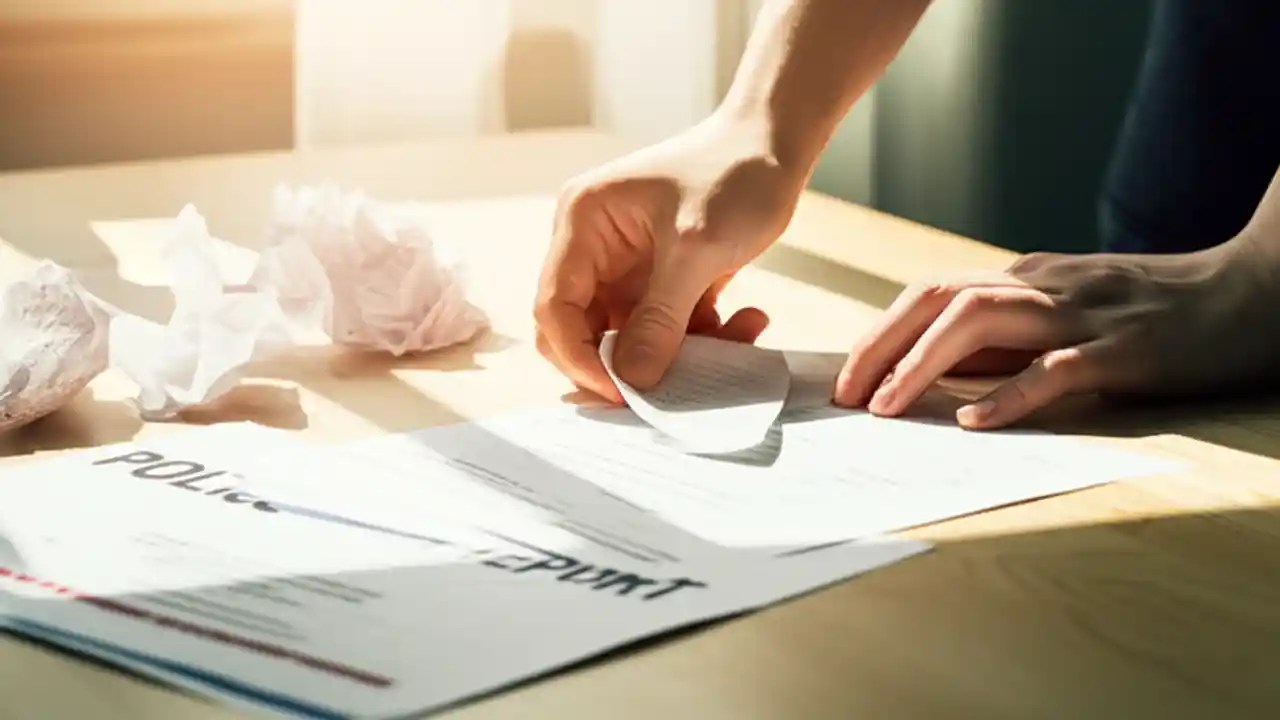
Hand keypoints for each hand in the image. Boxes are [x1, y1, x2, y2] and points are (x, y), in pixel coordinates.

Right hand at [534, 116, 805, 400]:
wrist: (778, 142)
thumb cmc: (734, 174)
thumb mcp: (697, 248)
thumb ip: (661, 318)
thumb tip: (633, 379)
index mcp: (582, 223)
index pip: (554, 307)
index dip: (580, 357)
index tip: (624, 393)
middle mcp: (593, 245)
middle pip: (583, 329)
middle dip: (627, 362)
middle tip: (671, 386)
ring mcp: (626, 264)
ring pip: (630, 337)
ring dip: (679, 351)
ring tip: (737, 333)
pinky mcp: (659, 279)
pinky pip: (665, 328)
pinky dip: (702, 336)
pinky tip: (747, 319)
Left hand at [833, 243, 1279, 428]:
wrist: (1252, 290)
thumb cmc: (1153, 310)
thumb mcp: (1068, 310)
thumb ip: (1011, 335)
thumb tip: (938, 374)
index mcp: (1025, 279)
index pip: (931, 293)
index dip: (880, 333)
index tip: (844, 378)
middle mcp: (1042, 287)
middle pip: (939, 298)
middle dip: (881, 345)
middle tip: (844, 397)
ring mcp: (1081, 314)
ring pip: (982, 321)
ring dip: (923, 364)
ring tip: (886, 408)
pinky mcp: (1124, 348)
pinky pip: (1055, 368)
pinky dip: (1010, 393)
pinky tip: (974, 421)